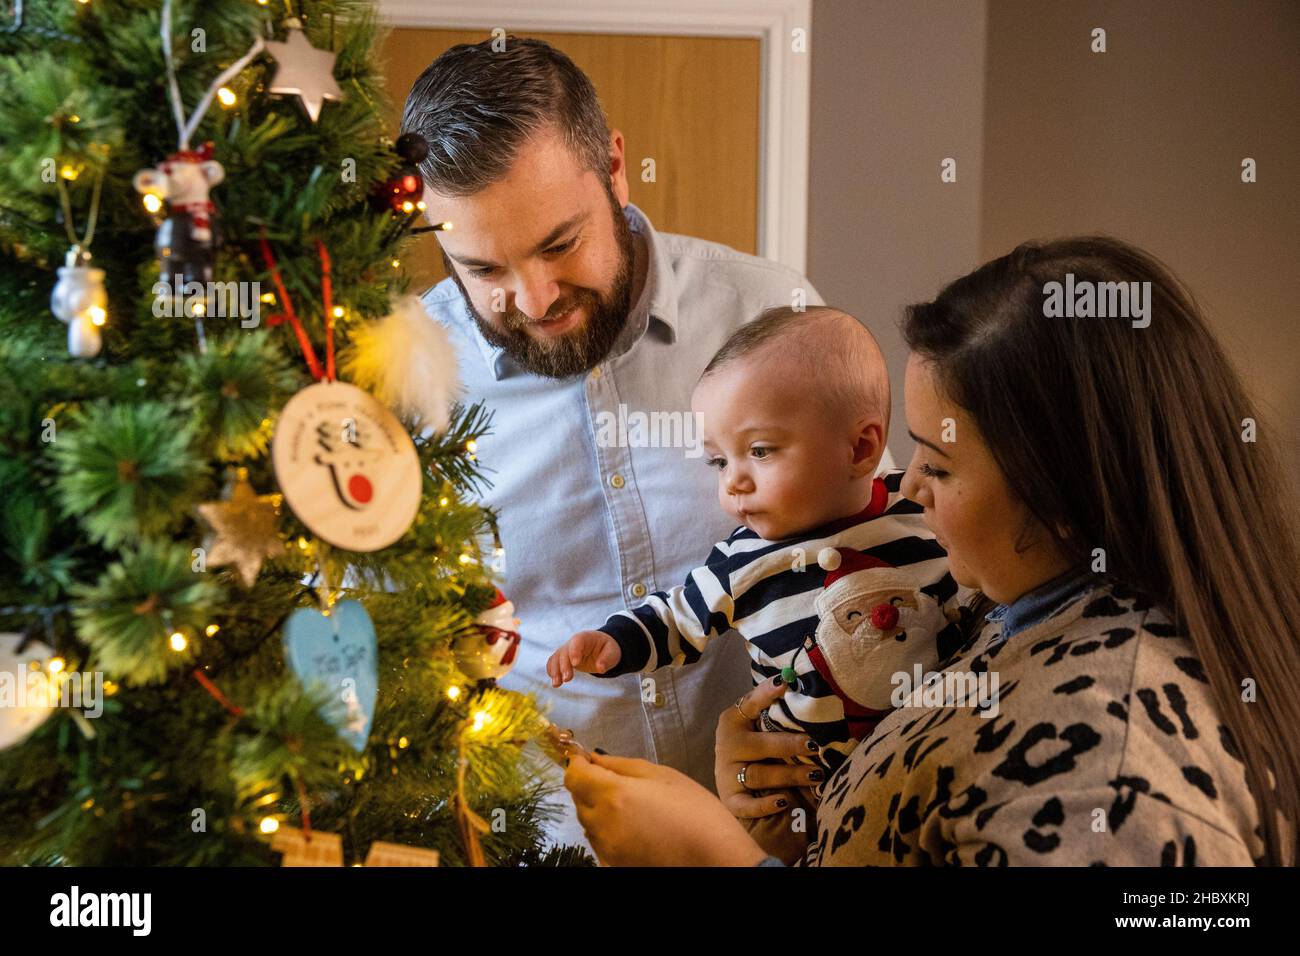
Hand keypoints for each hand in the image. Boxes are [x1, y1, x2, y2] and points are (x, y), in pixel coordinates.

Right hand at [546, 630, 621, 686]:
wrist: (601, 648)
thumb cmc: (608, 649)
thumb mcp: (612, 652)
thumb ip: (607, 659)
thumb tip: (600, 668)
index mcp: (585, 637)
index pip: (577, 642)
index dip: (574, 652)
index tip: (575, 664)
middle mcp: (573, 643)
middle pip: (565, 652)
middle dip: (564, 666)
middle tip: (567, 679)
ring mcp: (566, 650)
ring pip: (556, 658)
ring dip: (555, 671)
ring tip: (557, 684)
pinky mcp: (563, 658)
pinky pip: (553, 662)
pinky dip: (552, 671)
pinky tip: (555, 682)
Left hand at [564, 752, 767, 865]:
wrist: (717, 862)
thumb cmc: (697, 814)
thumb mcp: (664, 776)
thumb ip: (623, 765)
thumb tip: (596, 759)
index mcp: (613, 796)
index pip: (573, 776)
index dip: (577, 764)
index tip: (587, 759)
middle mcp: (602, 825)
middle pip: (579, 799)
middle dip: (591, 786)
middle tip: (619, 782)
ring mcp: (606, 851)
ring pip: (589, 823)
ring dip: (600, 810)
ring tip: (634, 808)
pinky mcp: (613, 867)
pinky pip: (601, 843)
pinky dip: (609, 832)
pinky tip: (636, 830)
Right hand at [715, 675, 823, 819]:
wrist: (730, 776)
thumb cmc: (752, 743)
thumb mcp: (756, 723)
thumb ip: (773, 710)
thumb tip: (798, 684)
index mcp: (734, 720)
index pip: (750, 704)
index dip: (766, 694)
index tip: (784, 683)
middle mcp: (728, 745)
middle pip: (760, 745)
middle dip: (789, 746)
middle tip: (815, 746)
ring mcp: (727, 773)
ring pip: (759, 775)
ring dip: (789, 775)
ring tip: (816, 775)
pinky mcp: (730, 799)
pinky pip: (746, 805)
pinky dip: (764, 805)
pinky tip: (783, 802)